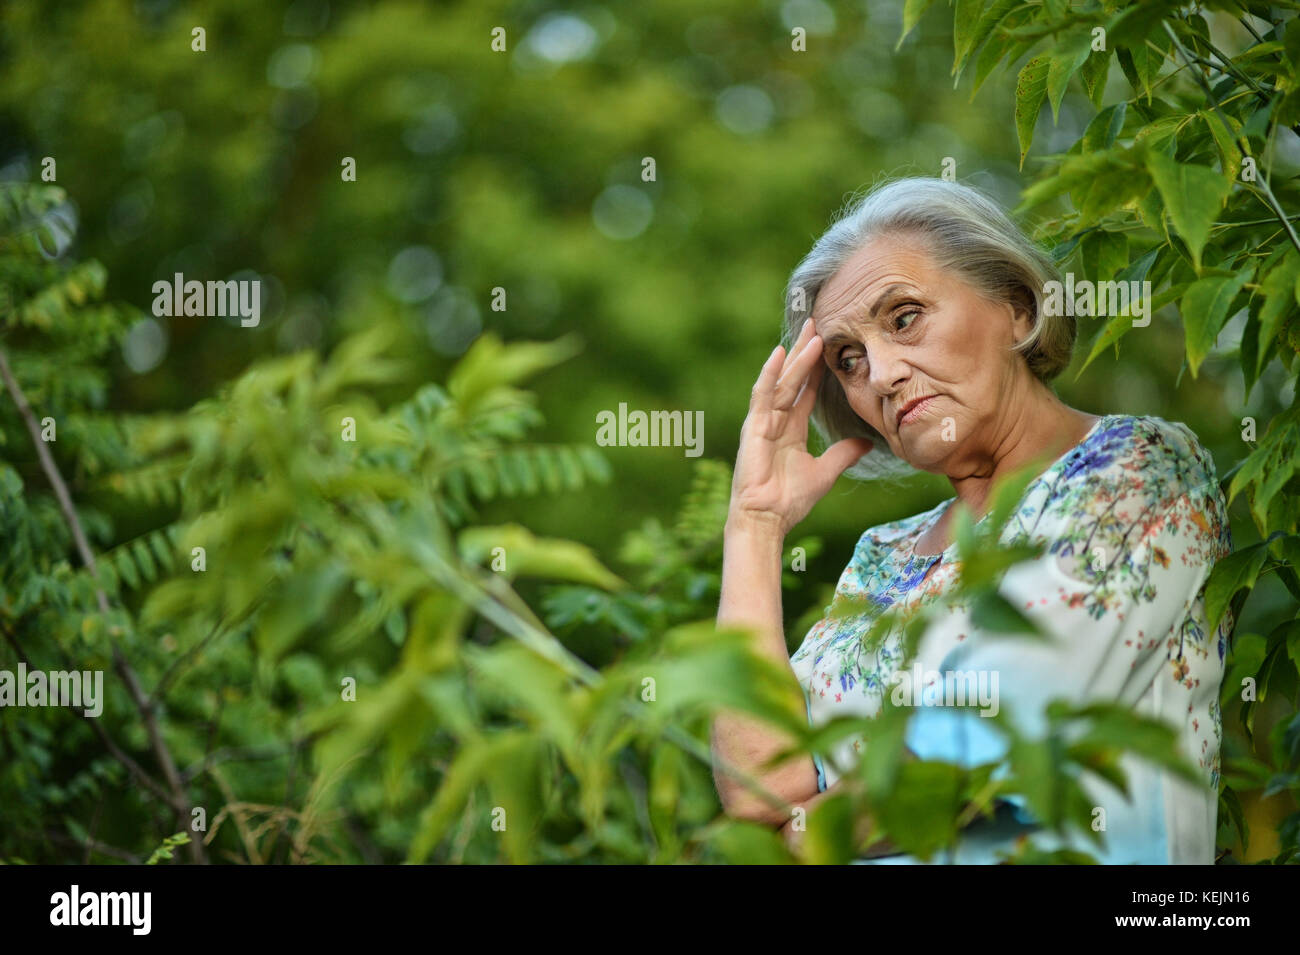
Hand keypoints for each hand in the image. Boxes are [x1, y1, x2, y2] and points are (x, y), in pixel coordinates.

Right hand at [728, 319, 873, 536]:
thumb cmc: (789, 500)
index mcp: (789, 429)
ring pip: (783, 381)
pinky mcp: (754, 427)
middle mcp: (775, 420)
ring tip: (811, 332)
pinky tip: (780, 353)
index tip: (829, 344)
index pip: (806, 390)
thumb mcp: (825, 473)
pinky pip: (762, 394)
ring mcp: (762, 421)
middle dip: (806, 351)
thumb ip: (844, 455)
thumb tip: (867, 443)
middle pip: (794, 378)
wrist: (768, 519)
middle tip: (819, 322)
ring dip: (797, 357)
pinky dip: (771, 373)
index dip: (817, 368)